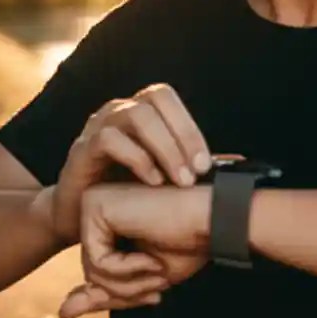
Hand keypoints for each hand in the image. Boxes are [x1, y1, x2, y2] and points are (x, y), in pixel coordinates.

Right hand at [50, 83, 213, 245]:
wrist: (80, 218)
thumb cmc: (124, 194)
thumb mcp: (163, 177)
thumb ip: (192, 166)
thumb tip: (237, 164)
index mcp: (139, 111)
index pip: (167, 99)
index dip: (190, 127)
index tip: (207, 165)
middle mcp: (118, 110)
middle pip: (154, 99)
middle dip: (182, 135)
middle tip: (197, 172)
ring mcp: (97, 126)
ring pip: (135, 115)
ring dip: (164, 148)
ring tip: (178, 180)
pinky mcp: (82, 149)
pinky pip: (110, 140)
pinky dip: (137, 159)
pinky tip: (152, 182)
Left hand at [58, 183, 212, 317]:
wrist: (215, 218)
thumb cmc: (189, 243)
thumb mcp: (142, 278)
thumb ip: (104, 293)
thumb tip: (62, 312)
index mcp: (109, 221)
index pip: (98, 273)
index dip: (127, 291)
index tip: (156, 289)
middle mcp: (96, 208)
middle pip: (91, 272)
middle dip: (126, 289)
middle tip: (158, 279)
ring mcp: (93, 204)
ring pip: (91, 270)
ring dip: (129, 283)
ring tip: (157, 268)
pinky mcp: (96, 207)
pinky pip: (98, 261)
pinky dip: (127, 270)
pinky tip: (150, 255)